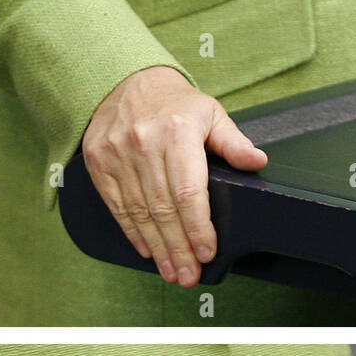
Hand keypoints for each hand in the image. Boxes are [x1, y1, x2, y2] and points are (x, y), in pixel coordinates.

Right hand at [83, 65, 267, 285]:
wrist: (125, 79)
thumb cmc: (175, 104)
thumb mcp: (211, 113)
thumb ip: (234, 142)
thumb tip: (257, 162)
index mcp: (176, 133)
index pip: (188, 192)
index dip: (198, 227)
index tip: (208, 253)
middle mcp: (144, 144)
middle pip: (164, 209)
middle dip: (180, 248)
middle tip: (191, 277)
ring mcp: (117, 154)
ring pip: (140, 212)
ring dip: (159, 248)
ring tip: (173, 273)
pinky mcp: (98, 162)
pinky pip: (117, 205)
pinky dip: (133, 232)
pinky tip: (149, 252)